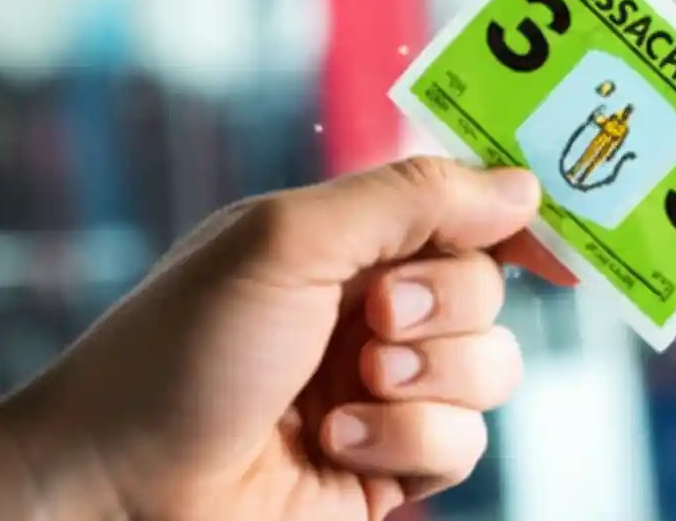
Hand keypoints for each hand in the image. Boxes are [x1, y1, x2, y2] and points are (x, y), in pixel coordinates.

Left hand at [0, 158, 573, 519]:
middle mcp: (375, 309)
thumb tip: (522, 186)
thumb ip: (409, 200)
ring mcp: (387, 388)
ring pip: (494, 368)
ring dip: (430, 377)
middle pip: (489, 288)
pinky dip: (408, 443)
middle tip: (376, 320)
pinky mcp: (393, 463)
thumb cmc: (179, 349)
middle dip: (446, 304)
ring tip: (352, 391)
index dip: (514, 220)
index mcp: (348, 241)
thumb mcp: (289, 241)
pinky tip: (335, 444)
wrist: (121, 489)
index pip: (459, 210)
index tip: (554, 241)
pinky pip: (464, 442)